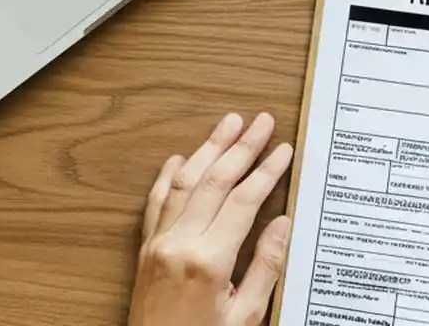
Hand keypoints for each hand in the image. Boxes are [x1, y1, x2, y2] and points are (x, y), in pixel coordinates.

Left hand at [128, 112, 294, 325]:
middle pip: (215, 180)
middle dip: (242, 146)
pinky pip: (156, 202)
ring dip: (209, 148)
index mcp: (209, 260)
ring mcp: (158, 244)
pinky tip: (181, 157)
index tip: (283, 149)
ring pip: (185, 182)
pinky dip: (169, 176)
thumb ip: (265, 267)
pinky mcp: (145, 250)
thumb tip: (281, 224)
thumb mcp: (246, 316)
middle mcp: (179, 244)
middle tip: (262, 121)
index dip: (267, 171)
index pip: (244, 200)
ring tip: (228, 123)